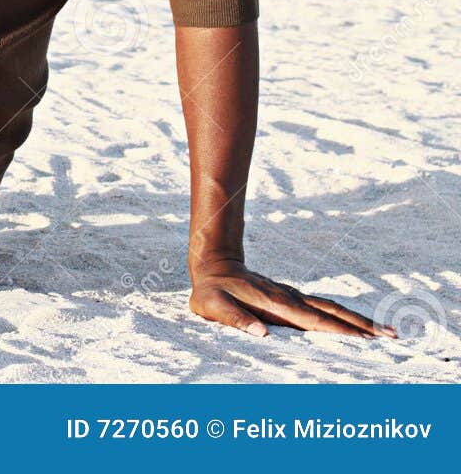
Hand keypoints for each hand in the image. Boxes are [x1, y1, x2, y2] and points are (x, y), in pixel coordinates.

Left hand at [190, 260, 396, 339]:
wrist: (213, 265)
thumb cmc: (211, 291)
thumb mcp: (213, 306)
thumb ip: (235, 319)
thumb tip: (261, 334)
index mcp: (277, 305)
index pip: (314, 321)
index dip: (340, 331)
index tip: (366, 340)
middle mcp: (291, 299)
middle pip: (333, 312)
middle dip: (363, 325)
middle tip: (393, 336)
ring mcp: (293, 297)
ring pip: (331, 308)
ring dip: (358, 320)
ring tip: (385, 332)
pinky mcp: (291, 298)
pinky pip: (322, 309)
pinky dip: (343, 317)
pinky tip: (354, 326)